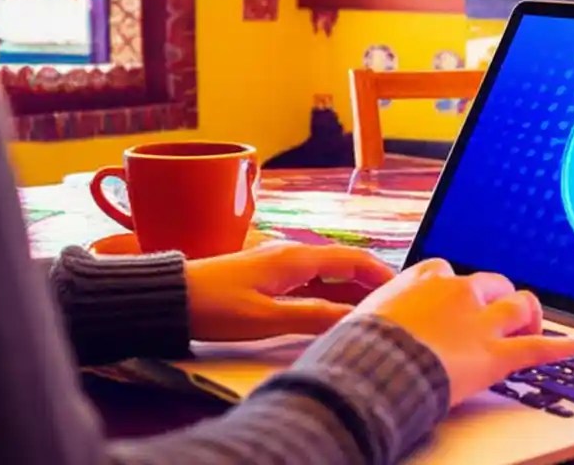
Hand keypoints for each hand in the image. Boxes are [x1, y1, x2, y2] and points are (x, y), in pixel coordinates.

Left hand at [185, 243, 394, 341]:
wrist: (168, 299)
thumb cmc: (213, 306)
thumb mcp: (265, 318)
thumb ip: (311, 316)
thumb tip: (353, 319)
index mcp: (295, 258)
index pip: (353, 259)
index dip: (382, 272)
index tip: (405, 288)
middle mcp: (290, 254)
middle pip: (343, 264)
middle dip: (370, 282)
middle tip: (392, 303)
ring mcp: (277, 264)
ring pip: (326, 273)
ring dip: (349, 290)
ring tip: (367, 311)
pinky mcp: (265, 276)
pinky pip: (309, 281)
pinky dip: (328, 294)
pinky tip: (330, 312)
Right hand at [353, 258, 573, 405]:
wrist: (370, 371)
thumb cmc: (357, 350)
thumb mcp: (359, 320)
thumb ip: (375, 317)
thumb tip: (360, 330)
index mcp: (423, 278)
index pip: (449, 272)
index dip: (457, 290)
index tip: (456, 302)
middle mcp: (457, 291)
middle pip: (493, 284)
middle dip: (499, 301)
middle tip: (497, 321)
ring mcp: (479, 321)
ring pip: (521, 305)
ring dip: (528, 317)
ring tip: (529, 330)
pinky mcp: (496, 354)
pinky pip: (540, 347)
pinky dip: (566, 345)